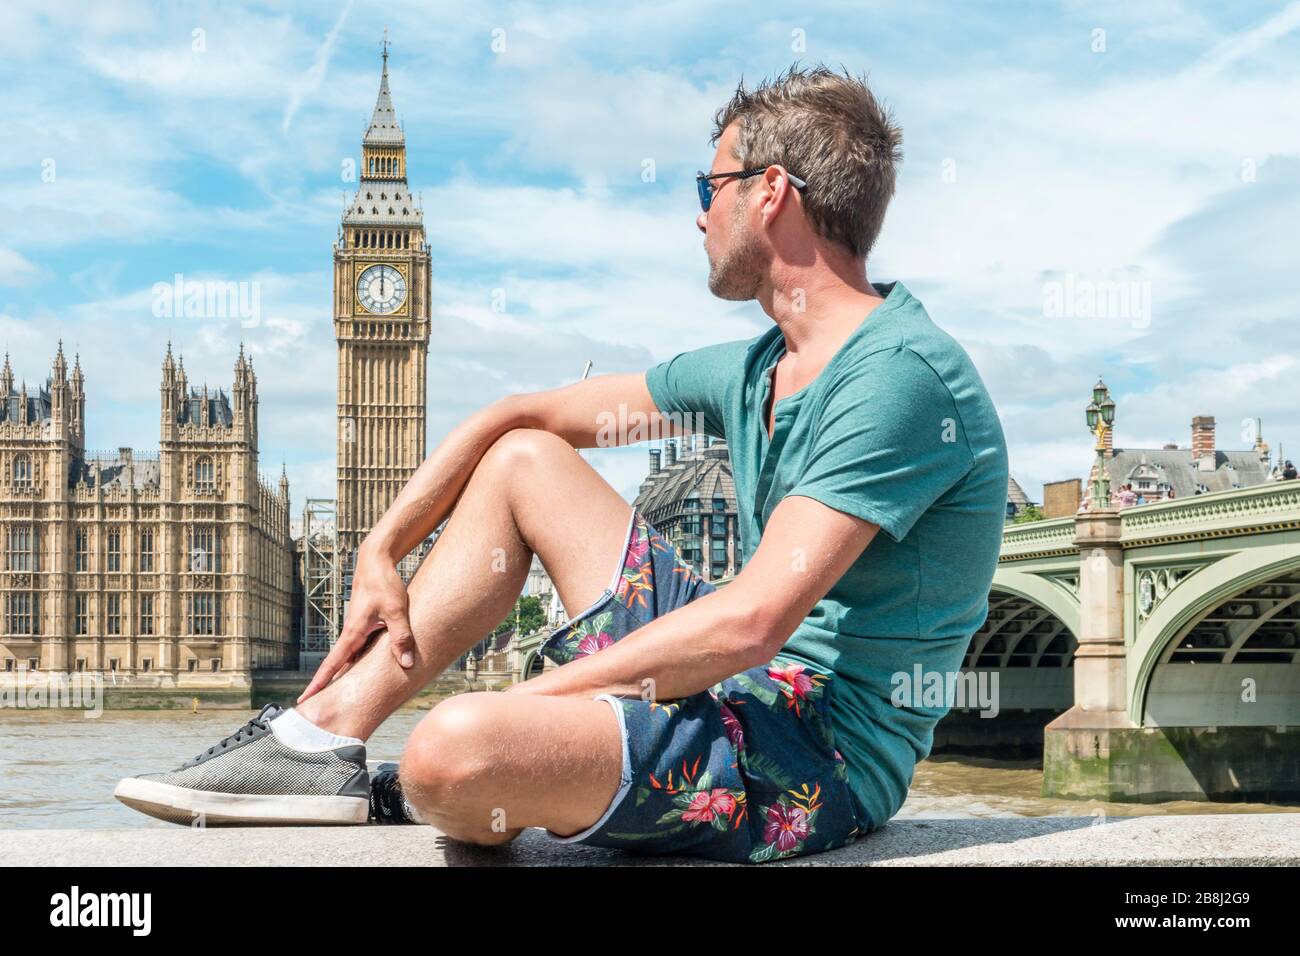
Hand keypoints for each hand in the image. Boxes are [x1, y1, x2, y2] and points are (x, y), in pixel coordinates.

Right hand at [297, 543, 415, 702]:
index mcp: (353, 633)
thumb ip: (400, 637)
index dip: (319, 683)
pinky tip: (361, 670)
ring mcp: (357, 628)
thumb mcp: (395, 611)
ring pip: (348, 658)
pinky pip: (359, 648)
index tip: (304, 699)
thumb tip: (406, 663)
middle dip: (325, 685)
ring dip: (341, 675)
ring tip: (336, 695)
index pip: (332, 664)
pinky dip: (356, 662)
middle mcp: (351, 633)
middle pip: (336, 665)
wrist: (376, 560)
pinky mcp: (365, 623)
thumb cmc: (384, 583)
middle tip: (314, 705)